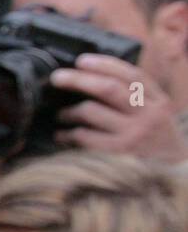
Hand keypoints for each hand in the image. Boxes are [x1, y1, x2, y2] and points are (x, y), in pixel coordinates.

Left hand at [50, 53, 187, 160]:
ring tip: (60, 114)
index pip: (131, 75)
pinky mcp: (120, 152)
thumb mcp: (156, 112)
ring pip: (92, 111)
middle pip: (108, 89)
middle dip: (78, 80)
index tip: (81, 60)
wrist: (174, 171)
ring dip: (69, 111)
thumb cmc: (155, 137)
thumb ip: (135, 95)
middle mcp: (148, 114)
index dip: (104, 64)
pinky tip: (62, 135)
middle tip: (57, 77)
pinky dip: (69, 134)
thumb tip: (93, 77)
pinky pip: (86, 137)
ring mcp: (134, 133)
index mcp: (157, 100)